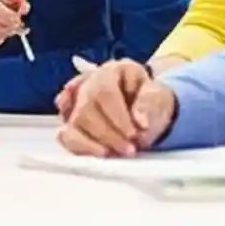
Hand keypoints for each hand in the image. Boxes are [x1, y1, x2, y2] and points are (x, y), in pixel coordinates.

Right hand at [56, 59, 173, 156]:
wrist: (144, 112)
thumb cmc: (149, 100)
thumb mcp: (157, 96)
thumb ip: (149, 104)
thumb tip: (140, 121)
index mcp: (109, 71)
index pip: (104, 91)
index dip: (117, 115)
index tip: (134, 134)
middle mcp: (87, 84)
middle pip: (87, 108)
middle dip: (109, 133)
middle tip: (130, 149)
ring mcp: (76, 104)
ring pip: (76, 123)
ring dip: (97, 142)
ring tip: (119, 153)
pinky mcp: (72, 125)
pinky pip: (67, 137)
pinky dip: (82, 148)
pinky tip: (101, 154)